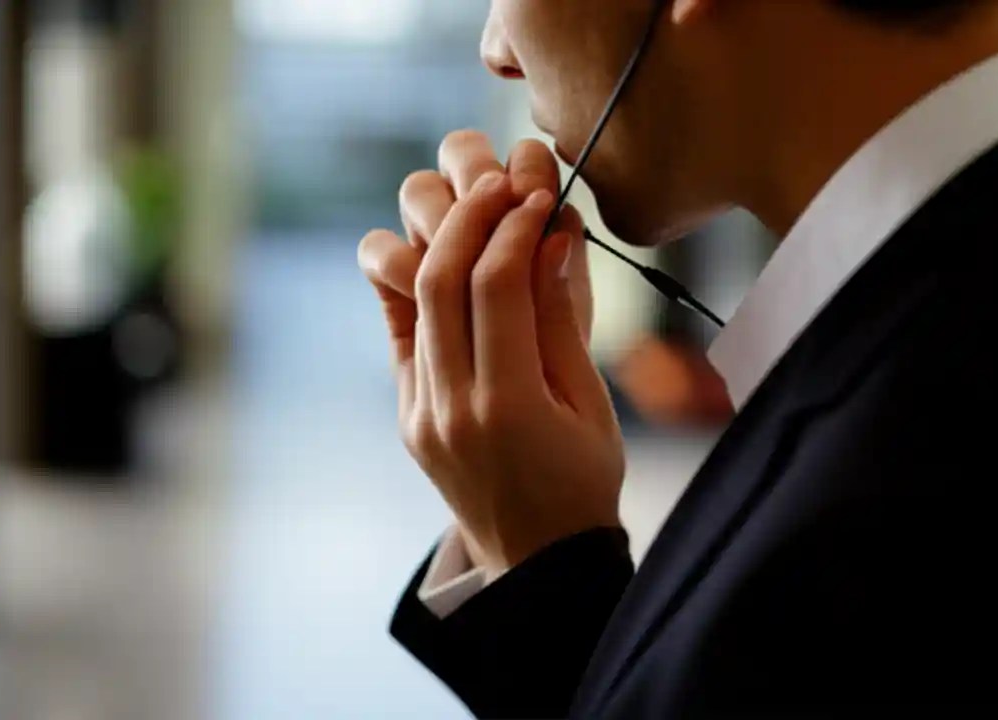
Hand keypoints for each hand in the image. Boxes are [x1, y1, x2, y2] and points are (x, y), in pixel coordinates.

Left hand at [358, 131, 625, 575]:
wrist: (536, 558)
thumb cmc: (583, 482)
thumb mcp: (591, 403)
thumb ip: (560, 321)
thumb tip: (550, 236)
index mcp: (506, 408)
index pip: (496, 286)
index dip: (515, 228)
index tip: (538, 198)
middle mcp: (449, 408)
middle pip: (440, 280)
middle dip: (469, 217)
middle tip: (499, 183)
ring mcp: (419, 413)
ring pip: (414, 299)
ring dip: (442, 243)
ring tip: (478, 211)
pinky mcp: (406, 415)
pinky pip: (407, 333)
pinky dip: (426, 286)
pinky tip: (453, 256)